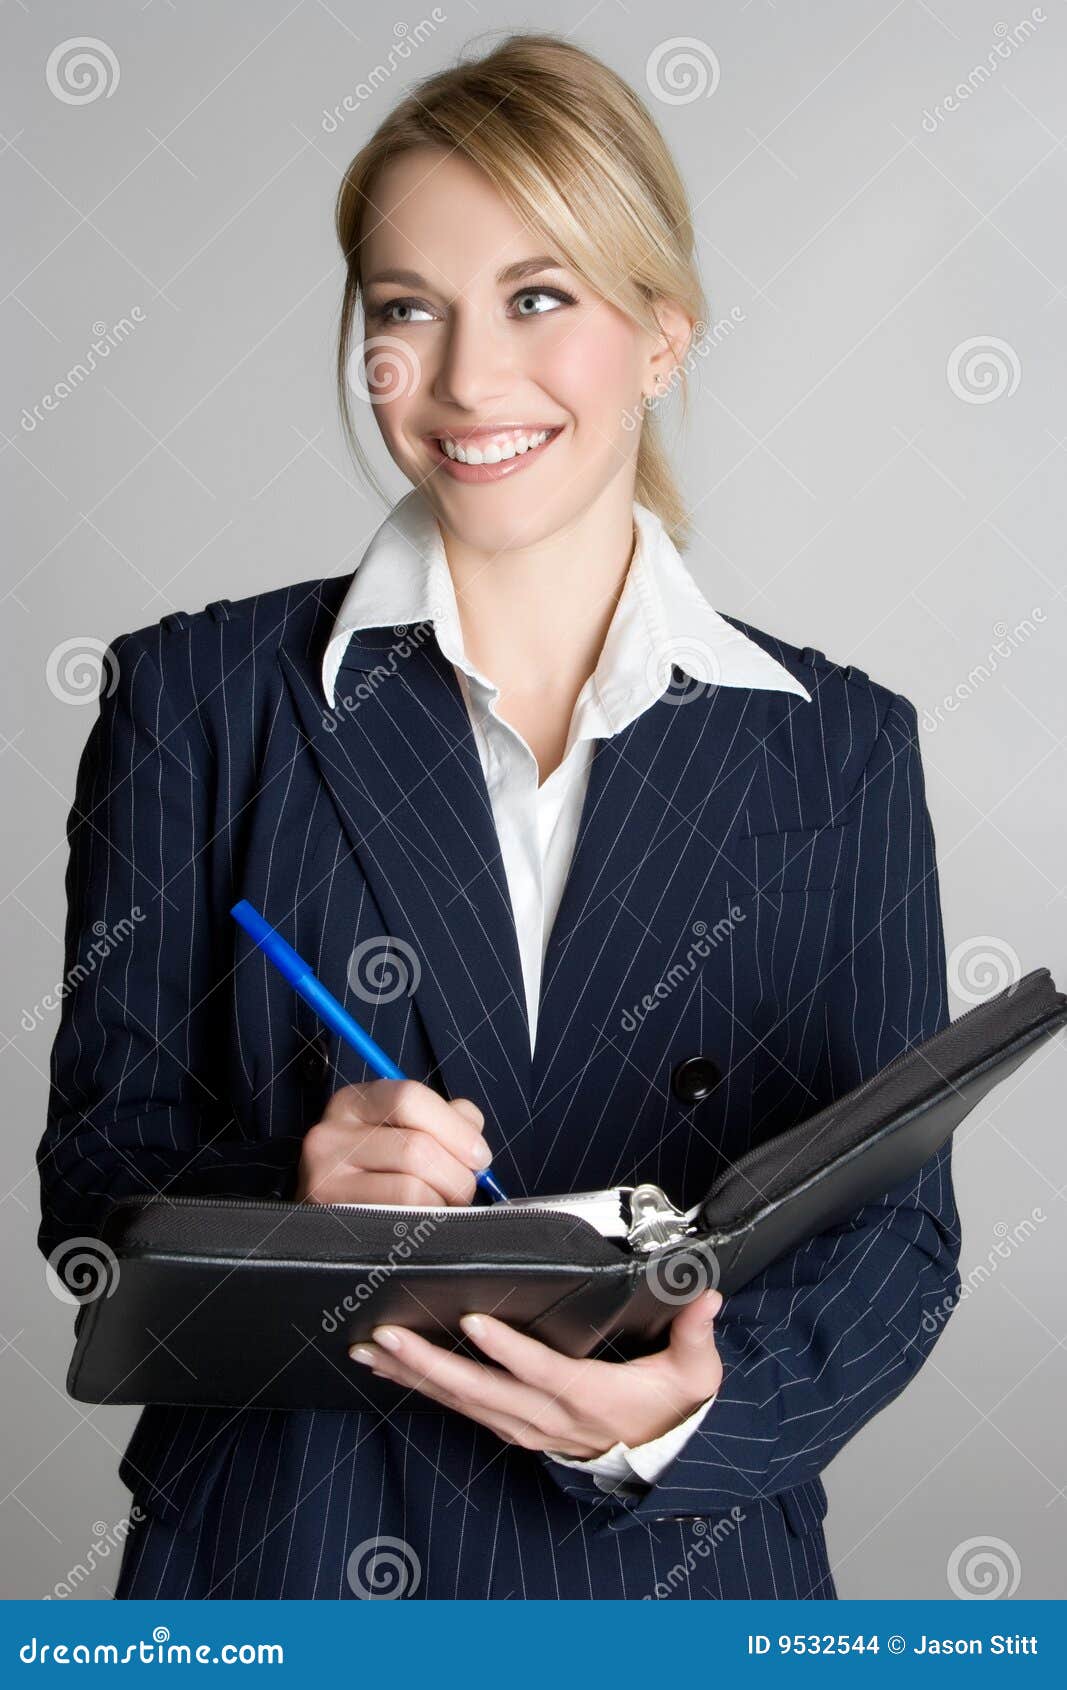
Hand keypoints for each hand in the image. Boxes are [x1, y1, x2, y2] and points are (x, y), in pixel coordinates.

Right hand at [295, 1078, 490, 1205]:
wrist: (326, 1219)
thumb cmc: (375, 1170)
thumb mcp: (401, 1129)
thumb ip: (444, 1119)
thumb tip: (473, 1136)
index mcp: (353, 1102)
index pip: (409, 1097)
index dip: (455, 1128)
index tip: (479, 1156)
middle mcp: (330, 1135)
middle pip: (416, 1147)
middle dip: (457, 1174)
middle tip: (463, 1189)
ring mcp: (324, 1178)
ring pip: (411, 1189)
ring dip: (444, 1202)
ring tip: (443, 1206)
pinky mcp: (331, 1219)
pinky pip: (399, 1220)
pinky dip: (426, 1222)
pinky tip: (424, 1220)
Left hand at [348, 1288, 724, 1455]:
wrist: (659, 1456)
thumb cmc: (671, 1406)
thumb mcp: (695, 1374)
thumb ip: (694, 1334)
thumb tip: (703, 1296)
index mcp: (590, 1398)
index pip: (543, 1374)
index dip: (508, 1351)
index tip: (474, 1323)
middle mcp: (547, 1418)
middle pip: (482, 1392)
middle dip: (431, 1363)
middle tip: (388, 1334)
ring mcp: (523, 1426)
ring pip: (461, 1402)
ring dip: (413, 1376)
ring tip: (371, 1348)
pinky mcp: (509, 1426)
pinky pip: (459, 1407)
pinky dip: (421, 1388)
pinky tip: (389, 1368)